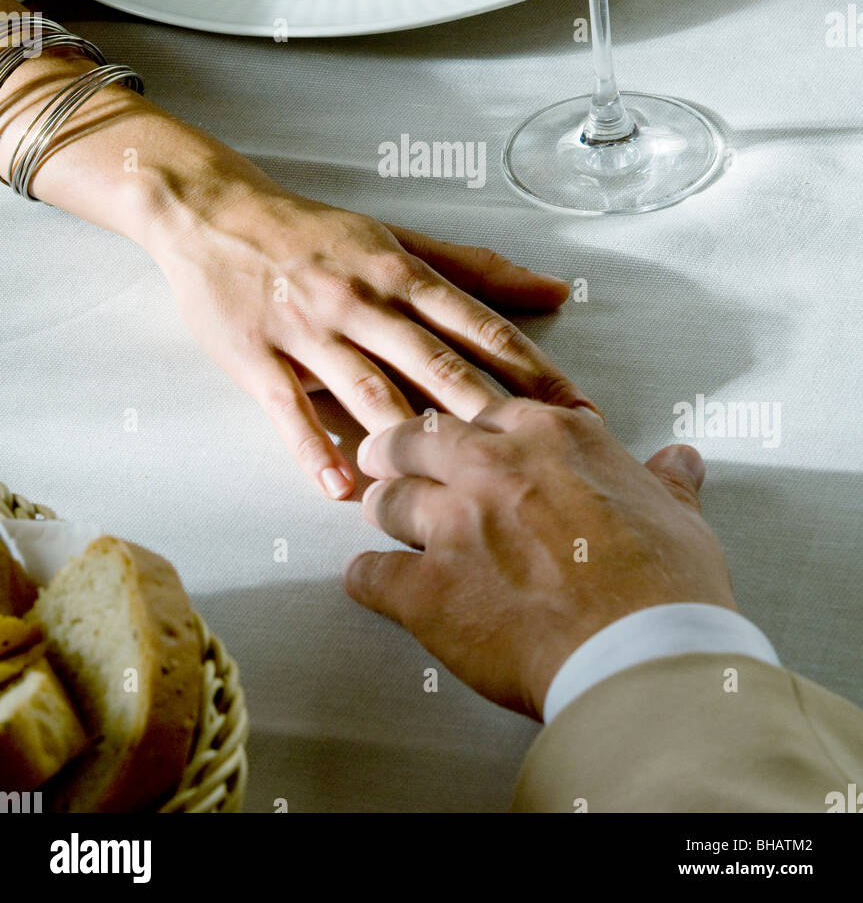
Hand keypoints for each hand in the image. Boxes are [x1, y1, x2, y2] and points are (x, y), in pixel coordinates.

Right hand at [145, 167, 591, 499]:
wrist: (215, 213)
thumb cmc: (317, 234)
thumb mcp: (398, 241)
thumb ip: (476, 270)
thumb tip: (554, 290)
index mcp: (401, 274)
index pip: (478, 326)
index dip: (530, 368)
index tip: (573, 407)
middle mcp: (363, 302)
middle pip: (435, 362)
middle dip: (490, 411)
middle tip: (536, 457)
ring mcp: (309, 330)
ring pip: (367, 388)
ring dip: (409, 435)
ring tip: (451, 484)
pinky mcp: (257, 356)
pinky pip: (288, 407)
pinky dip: (314, 447)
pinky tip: (341, 488)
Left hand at [345, 400, 735, 717]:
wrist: (643, 651)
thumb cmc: (665, 585)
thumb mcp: (676, 515)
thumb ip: (663, 481)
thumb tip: (680, 461)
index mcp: (551, 438)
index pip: (487, 415)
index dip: (470, 430)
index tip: (461, 437)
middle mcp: (492, 467)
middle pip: (418, 439)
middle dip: (396, 447)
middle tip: (383, 456)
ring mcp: (454, 524)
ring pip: (388, 500)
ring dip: (380, 508)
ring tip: (377, 514)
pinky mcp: (427, 588)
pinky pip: (372, 574)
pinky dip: (366, 579)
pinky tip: (365, 581)